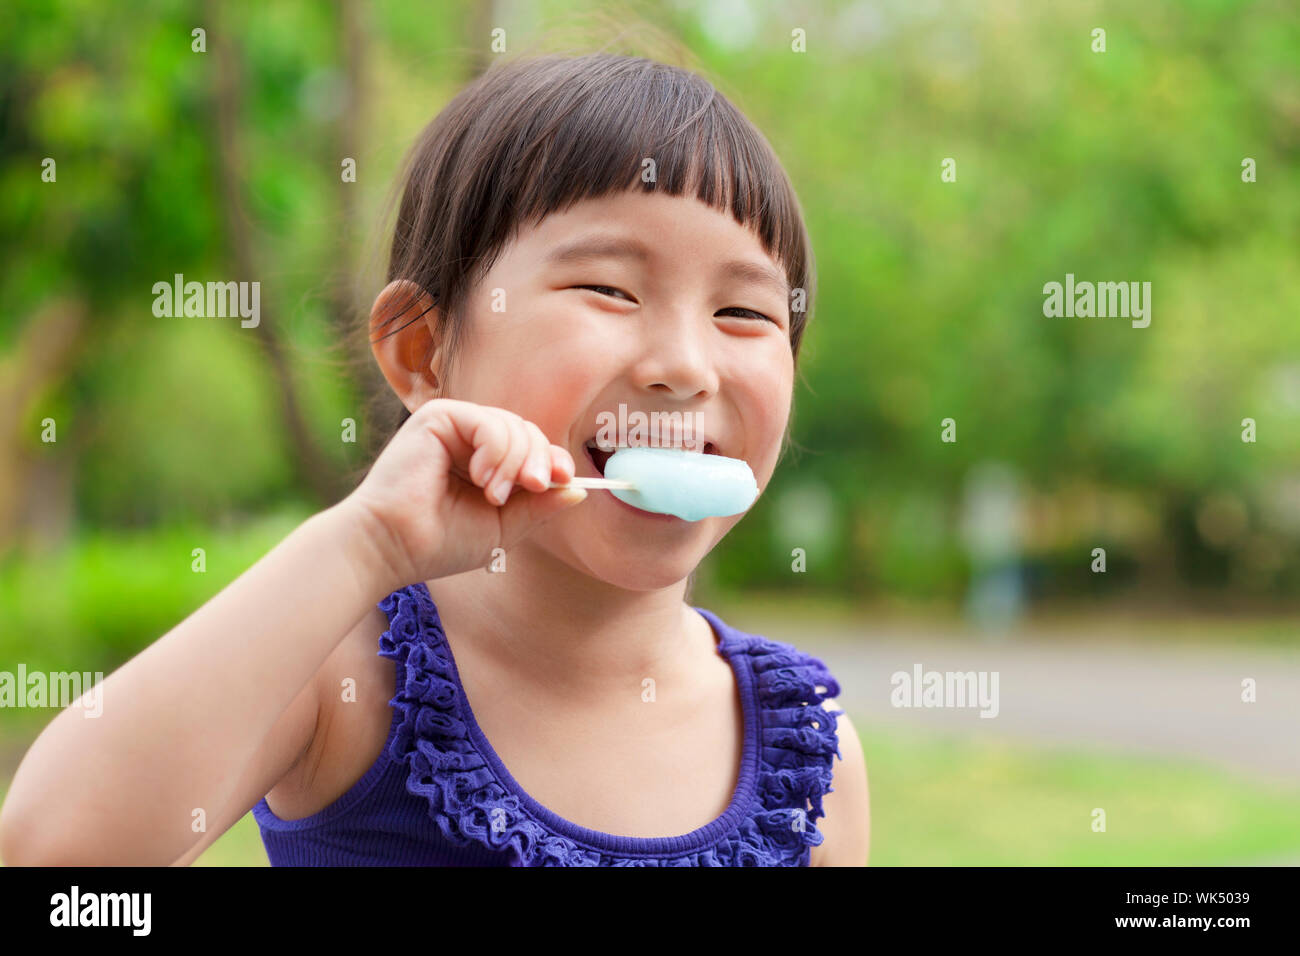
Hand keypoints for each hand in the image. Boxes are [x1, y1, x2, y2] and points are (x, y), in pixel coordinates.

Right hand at [339, 398, 584, 588]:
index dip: (554, 461)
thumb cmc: (440, 543)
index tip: (565, 480)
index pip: (531, 449)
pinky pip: (488, 421)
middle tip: (533, 487)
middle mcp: (468, 441)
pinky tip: (480, 477)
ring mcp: (453, 426)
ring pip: (512, 426)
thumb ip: (538, 507)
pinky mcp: (438, 416)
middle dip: (539, 461)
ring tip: (491, 494)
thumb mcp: (504, 527)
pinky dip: (495, 450)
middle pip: (527, 433)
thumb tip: (579, 490)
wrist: (394, 546)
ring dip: (514, 463)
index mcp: (482, 463)